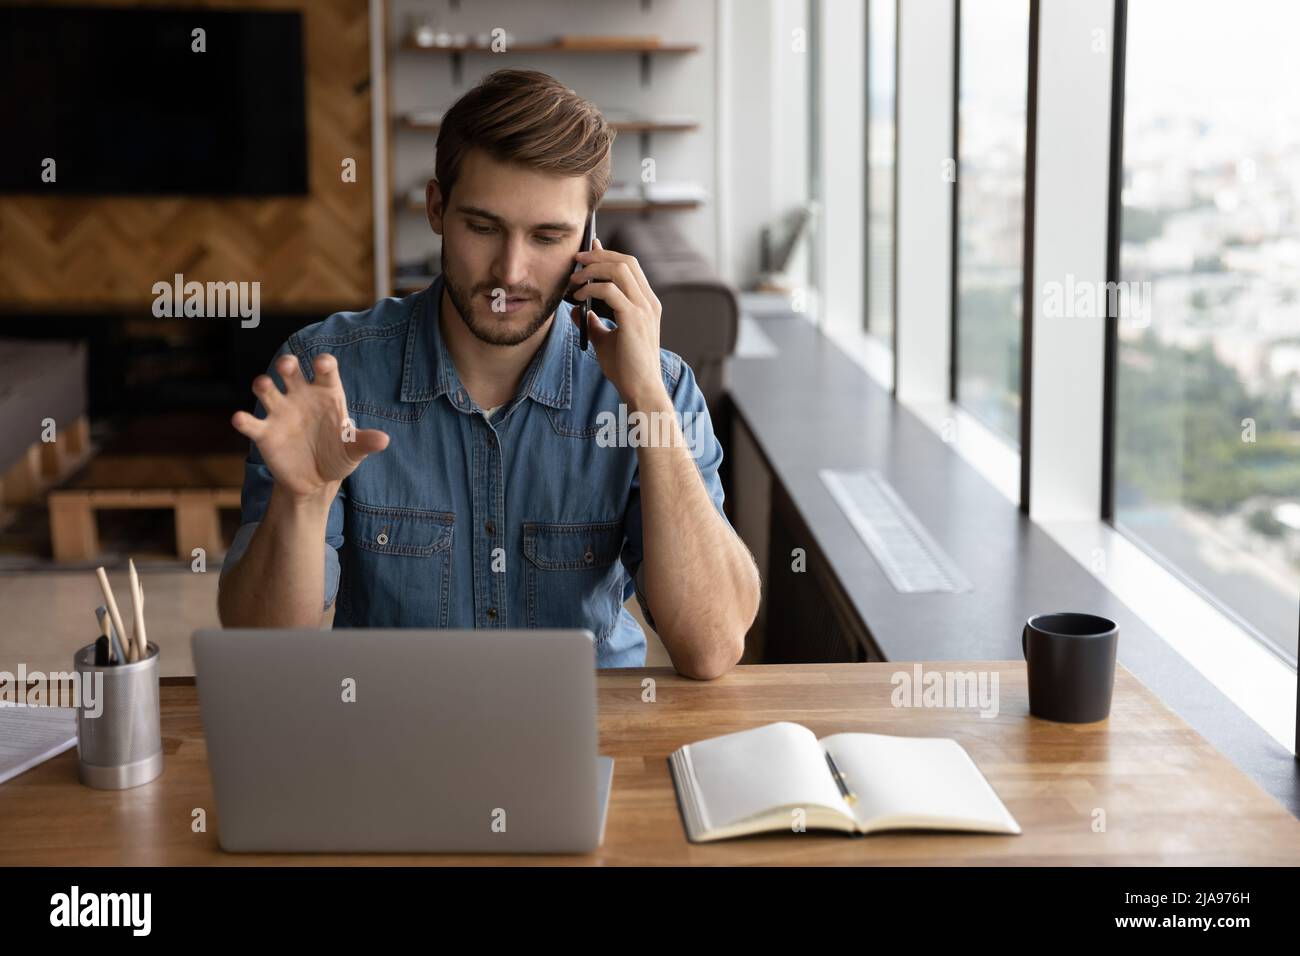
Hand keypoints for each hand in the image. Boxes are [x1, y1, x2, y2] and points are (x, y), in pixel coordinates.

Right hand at [231, 353, 389, 500]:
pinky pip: (251, 423)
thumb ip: (365, 442)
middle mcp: (301, 396)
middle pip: (290, 371)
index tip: (322, 364)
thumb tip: (384, 440)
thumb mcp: (353, 450)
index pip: (325, 370)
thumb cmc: (338, 455)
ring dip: (263, 384)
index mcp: (326, 393)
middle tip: (287, 365)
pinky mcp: (265, 432)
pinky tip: (240, 419)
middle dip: (287, 364)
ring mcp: (281, 412)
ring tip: (263, 384)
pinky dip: (244, 420)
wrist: (316, 480)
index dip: (323, 363)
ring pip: (267, 389)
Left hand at [569, 237, 667, 406]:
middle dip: (598, 255)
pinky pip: (610, 290)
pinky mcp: (634, 318)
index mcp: (647, 304)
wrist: (640, 389)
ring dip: (592, 269)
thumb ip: (594, 322)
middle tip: (576, 259)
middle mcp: (649, 302)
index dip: (608, 254)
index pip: (630, 267)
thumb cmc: (626, 368)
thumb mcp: (605, 340)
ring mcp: (644, 309)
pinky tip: (577, 298)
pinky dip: (591, 288)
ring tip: (574, 280)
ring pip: (619, 269)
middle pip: (625, 261)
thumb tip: (577, 309)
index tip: (589, 249)